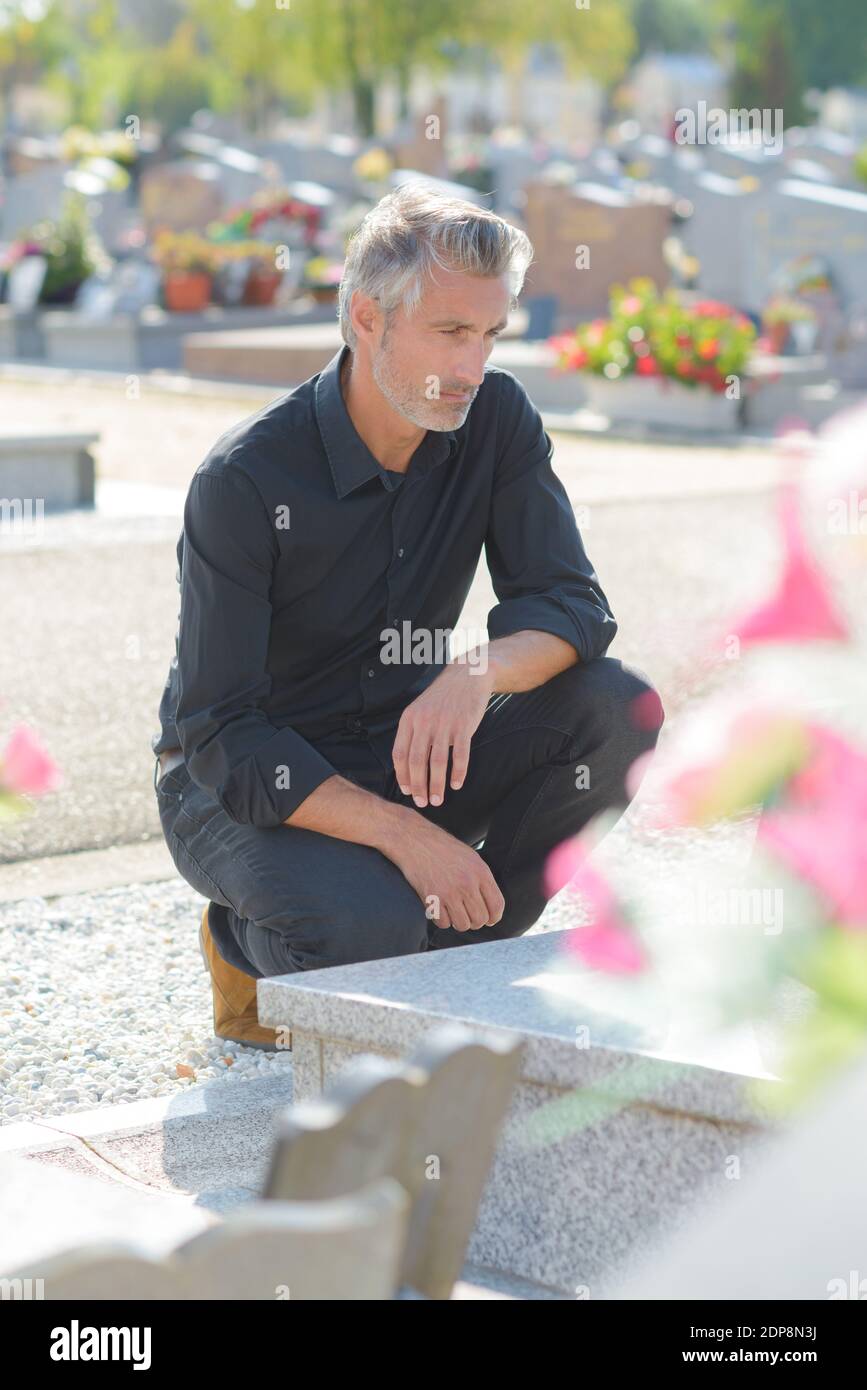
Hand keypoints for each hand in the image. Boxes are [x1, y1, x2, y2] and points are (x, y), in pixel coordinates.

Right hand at [391, 812, 504, 931]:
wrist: (415, 840)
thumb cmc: (442, 848)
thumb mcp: (471, 857)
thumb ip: (482, 880)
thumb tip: (490, 905)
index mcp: (480, 872)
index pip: (496, 905)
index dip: (494, 917)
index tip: (490, 920)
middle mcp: (467, 884)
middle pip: (480, 919)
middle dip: (475, 921)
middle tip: (468, 915)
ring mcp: (449, 893)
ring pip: (463, 925)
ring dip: (459, 922)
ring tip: (454, 912)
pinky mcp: (432, 899)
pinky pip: (443, 923)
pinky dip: (442, 920)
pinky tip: (440, 908)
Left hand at [392, 660, 494, 806]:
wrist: (467, 675)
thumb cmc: (443, 698)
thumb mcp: (420, 710)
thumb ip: (413, 733)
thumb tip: (408, 765)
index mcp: (409, 719)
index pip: (400, 753)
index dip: (402, 776)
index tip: (407, 792)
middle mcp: (424, 721)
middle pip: (417, 761)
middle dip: (419, 786)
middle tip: (423, 803)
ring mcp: (444, 723)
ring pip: (437, 761)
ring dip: (437, 784)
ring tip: (437, 800)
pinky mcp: (464, 725)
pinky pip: (460, 754)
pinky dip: (458, 772)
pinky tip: (456, 784)